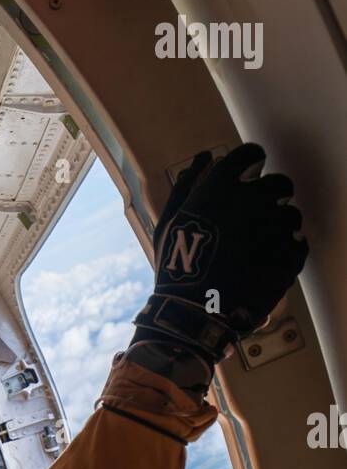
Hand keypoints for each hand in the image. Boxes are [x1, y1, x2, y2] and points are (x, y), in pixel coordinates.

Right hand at [133, 143, 308, 369]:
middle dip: (273, 195)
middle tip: (259, 216)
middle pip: (280, 183)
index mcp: (221, 187)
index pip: (250, 154)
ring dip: (281, 226)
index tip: (251, 174)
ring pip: (292, 215)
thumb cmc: (176, 269)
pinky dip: (289, 252)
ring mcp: (273, 229)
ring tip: (261, 248)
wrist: (191, 314)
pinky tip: (271, 263)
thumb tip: (204, 157)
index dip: (252, 162)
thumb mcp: (169, 223)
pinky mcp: (288, 257)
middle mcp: (251, 201)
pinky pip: (299, 245)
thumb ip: (187, 186)